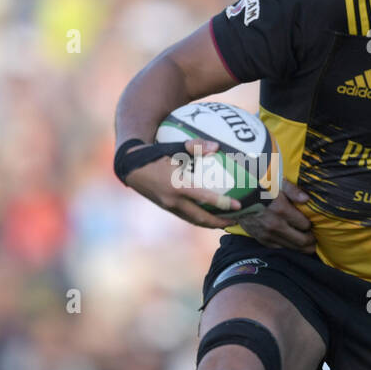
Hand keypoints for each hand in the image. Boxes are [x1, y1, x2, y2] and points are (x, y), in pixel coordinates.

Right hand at [122, 139, 239, 228]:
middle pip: (201, 218)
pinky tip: (208, 214)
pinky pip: (186, 216)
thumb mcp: (174, 147)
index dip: (223, 204)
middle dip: (219, 222)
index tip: (239, 207)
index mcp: (178, 187)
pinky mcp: (166, 207)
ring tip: (225, 222)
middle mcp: (174, 201)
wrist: (131, 167)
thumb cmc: (154, 154)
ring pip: (194, 220)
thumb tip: (217, 146)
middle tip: (236, 221)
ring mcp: (169, 207)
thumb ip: (196, 146)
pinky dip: (199, 217)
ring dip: (210, 223)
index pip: (205, 199)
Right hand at [237, 180, 314, 252]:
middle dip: (311, 241)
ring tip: (308, 244)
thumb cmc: (259, 188)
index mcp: (281, 210)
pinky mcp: (262, 239)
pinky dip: (288, 247)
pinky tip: (292, 243)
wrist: (237, 199)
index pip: (305, 225)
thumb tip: (306, 200)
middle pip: (301, 241)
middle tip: (315, 238)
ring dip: (302, 247)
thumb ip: (293, 190)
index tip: (312, 223)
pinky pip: (280, 248)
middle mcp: (275, 225)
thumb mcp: (276, 183)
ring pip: (292, 247)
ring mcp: (268, 234)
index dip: (310, 225)